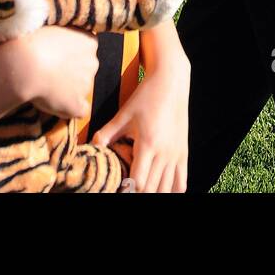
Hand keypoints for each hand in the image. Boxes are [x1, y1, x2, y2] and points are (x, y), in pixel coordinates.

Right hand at [18, 26, 99, 120]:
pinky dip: (69, 109)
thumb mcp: (54, 26)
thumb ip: (65, 32)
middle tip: (48, 69)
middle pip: (85, 67)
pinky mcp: (76, 105)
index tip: (55, 53)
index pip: (86, 48)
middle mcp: (93, 62)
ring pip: (81, 87)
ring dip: (68, 87)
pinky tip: (56, 105)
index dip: (70, 52)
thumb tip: (61, 36)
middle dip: (72, 69)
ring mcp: (86, 85)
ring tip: (44, 85)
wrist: (26, 64)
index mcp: (90, 41)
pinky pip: (80, 110)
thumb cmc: (34, 40)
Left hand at [91, 63, 188, 192]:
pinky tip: (161, 189)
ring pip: (167, 189)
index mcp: (148, 144)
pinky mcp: (184, 151)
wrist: (171, 80)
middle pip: (152, 189)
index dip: (126, 191)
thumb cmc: (145, 96)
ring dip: (154, 192)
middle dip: (138, 194)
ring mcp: (176, 153)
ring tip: (142, 190)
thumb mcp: (124, 114)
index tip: (117, 189)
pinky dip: (172, 190)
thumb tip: (91, 147)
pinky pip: (181, 181)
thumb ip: (107, 133)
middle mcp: (164, 152)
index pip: (138, 182)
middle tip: (127, 190)